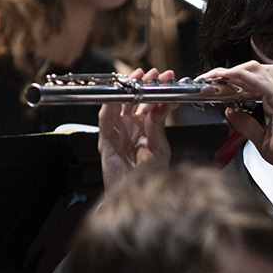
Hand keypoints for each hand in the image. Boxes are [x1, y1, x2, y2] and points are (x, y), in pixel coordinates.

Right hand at [99, 70, 174, 190]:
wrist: (140, 199)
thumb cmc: (149, 178)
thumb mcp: (160, 148)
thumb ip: (158, 126)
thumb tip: (162, 104)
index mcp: (143, 129)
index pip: (149, 104)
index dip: (157, 89)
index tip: (167, 78)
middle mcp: (129, 128)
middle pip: (133, 100)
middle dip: (143, 84)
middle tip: (154, 73)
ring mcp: (116, 134)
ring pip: (118, 105)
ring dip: (126, 90)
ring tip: (138, 77)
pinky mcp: (105, 142)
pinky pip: (105, 120)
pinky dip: (110, 106)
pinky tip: (119, 95)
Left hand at [207, 62, 272, 199]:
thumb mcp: (262, 143)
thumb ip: (247, 126)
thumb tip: (230, 112)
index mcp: (271, 106)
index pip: (245, 87)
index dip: (226, 85)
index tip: (208, 89)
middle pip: (246, 74)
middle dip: (222, 75)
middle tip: (205, 81)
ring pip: (251, 71)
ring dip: (229, 73)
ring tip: (212, 78)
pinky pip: (259, 82)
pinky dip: (241, 77)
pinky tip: (226, 76)